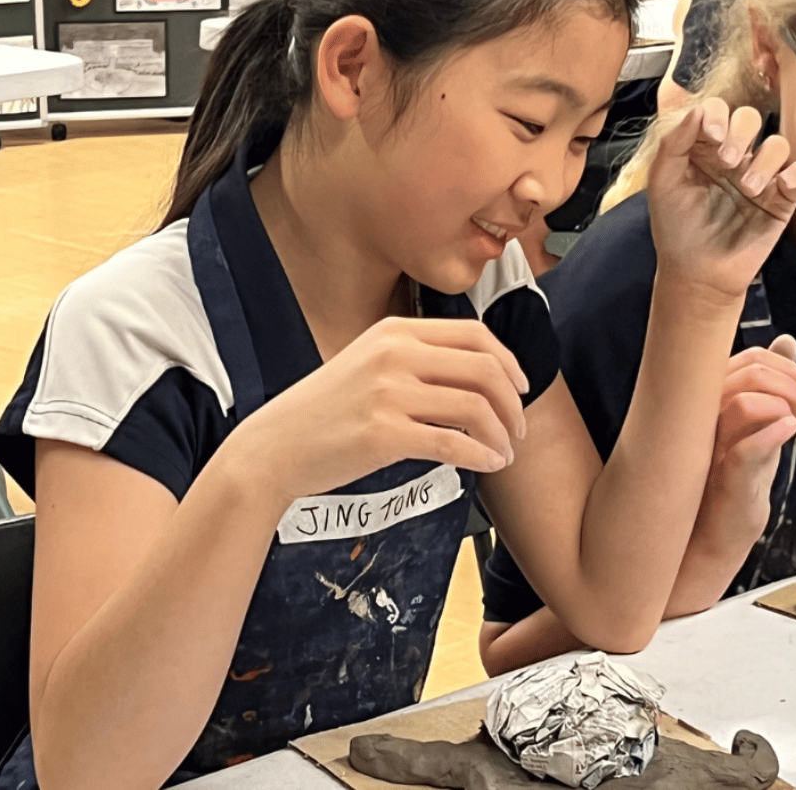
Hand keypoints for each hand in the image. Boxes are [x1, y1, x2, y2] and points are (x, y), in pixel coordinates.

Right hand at [237, 318, 529, 501]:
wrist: (274, 447)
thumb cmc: (323, 412)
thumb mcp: (368, 362)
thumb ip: (415, 359)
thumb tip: (477, 374)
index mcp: (395, 331)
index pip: (475, 334)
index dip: (509, 362)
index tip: (521, 387)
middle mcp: (395, 355)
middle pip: (485, 369)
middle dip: (513, 403)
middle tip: (518, 429)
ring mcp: (389, 393)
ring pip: (476, 407)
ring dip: (502, 433)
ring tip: (505, 452)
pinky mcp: (384, 434)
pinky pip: (453, 443)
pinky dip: (481, 456)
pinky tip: (486, 465)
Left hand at [647, 99, 795, 303]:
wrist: (697, 274)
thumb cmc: (676, 229)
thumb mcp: (662, 183)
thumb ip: (673, 143)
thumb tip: (694, 108)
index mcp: (704, 148)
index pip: (717, 111)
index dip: (716, 114)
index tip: (710, 135)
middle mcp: (734, 158)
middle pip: (750, 118)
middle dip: (740, 132)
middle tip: (726, 161)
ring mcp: (759, 177)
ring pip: (777, 144)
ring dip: (764, 160)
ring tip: (747, 189)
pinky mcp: (781, 200)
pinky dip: (795, 174)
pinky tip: (777, 188)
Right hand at [697, 336, 795, 545]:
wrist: (722, 527)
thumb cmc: (739, 472)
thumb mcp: (760, 419)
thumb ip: (772, 382)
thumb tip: (787, 341)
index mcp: (714, 397)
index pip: (750, 357)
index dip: (786, 366)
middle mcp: (707, 415)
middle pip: (750, 372)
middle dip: (792, 383)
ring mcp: (713, 445)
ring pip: (744, 403)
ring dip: (786, 405)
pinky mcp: (726, 477)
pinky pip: (745, 448)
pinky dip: (774, 434)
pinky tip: (791, 431)